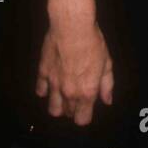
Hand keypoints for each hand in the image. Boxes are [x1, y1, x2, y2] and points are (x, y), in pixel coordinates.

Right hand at [35, 11, 113, 125]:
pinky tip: (50, 85)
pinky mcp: (43, 73)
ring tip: (63, 96)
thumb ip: (106, 85)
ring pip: (53, 108)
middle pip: (68, 114)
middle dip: (73, 109)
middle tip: (78, 97)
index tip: (87, 108)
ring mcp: (54, 84)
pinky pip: (40, 90)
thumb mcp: (107, 64)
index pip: (82, 119)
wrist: (72, 27)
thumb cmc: (93, 44)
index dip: (85, 116)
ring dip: (58, 106)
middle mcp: (69, 93)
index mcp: (87, 92)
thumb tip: (106, 101)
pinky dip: (44, 91)